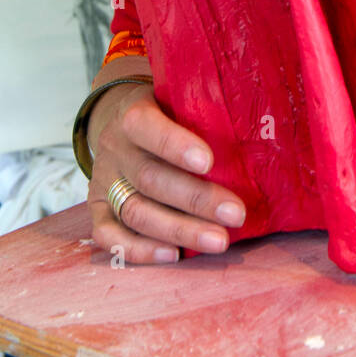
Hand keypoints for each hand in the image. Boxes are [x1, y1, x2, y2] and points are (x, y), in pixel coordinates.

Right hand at [86, 67, 246, 263]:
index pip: (148, 127)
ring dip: (179, 230)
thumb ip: (202, 113)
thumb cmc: (166, 112)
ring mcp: (103, 182)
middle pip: (150, 178)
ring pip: (136, 211)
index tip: (209, 161)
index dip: (175, 145)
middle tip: (235, 214)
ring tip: (219, 241)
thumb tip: (259, 132)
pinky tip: (173, 256)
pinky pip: (110, 236)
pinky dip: (140, 249)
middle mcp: (114, 148)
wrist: (119, 121)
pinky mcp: (97, 210)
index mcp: (132, 115)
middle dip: (196, 199)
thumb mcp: (177, 100)